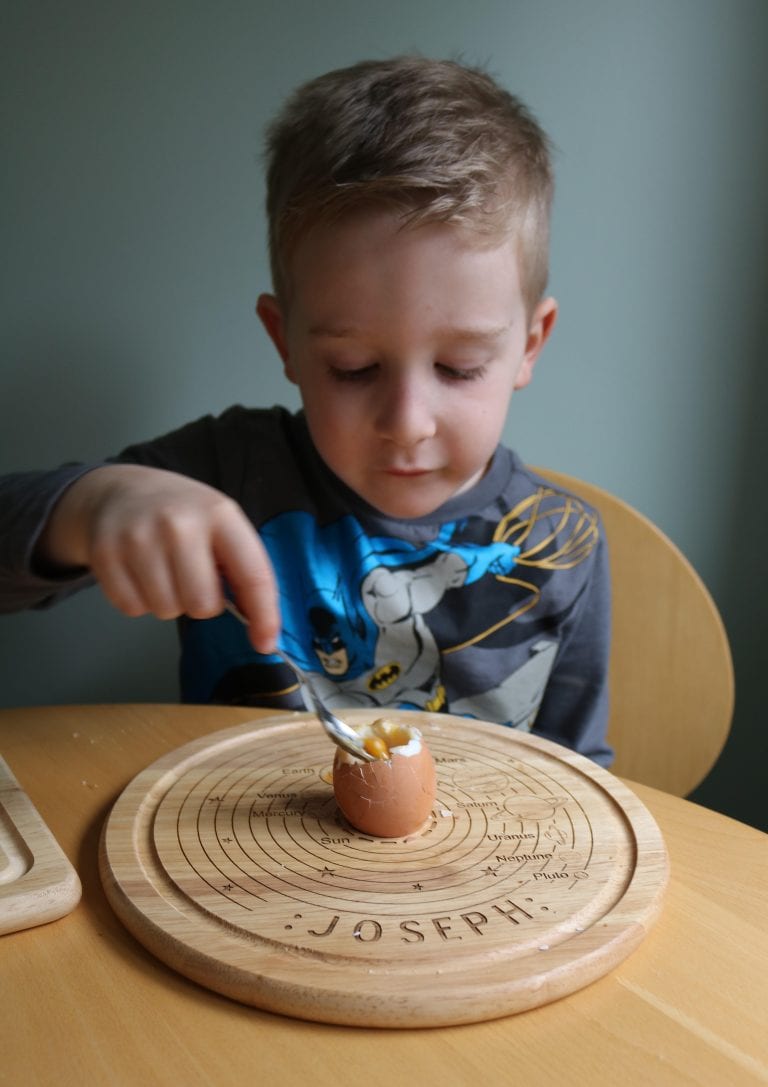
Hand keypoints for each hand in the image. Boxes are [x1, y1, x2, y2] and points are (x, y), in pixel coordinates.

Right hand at [37, 465, 278, 651]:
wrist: (119, 490)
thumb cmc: (180, 513)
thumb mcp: (220, 523)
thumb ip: (242, 566)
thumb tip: (260, 625)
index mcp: (219, 514)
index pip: (253, 575)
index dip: (264, 616)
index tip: (265, 643)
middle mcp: (179, 524)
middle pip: (202, 606)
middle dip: (202, 603)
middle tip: (192, 577)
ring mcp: (138, 538)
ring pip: (167, 611)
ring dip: (169, 601)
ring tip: (163, 570)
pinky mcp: (105, 555)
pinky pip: (133, 609)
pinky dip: (139, 600)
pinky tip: (139, 572)